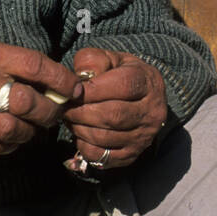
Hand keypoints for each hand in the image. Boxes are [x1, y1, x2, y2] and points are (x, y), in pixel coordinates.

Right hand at [0, 34, 79, 155]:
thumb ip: (12, 58)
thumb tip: (51, 75)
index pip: (35, 67)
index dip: (61, 79)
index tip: (74, 87)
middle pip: (28, 103)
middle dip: (51, 110)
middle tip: (58, 110)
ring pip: (14, 130)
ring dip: (32, 130)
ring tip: (36, 125)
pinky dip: (10, 144)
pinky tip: (14, 136)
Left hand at [61, 49, 166, 169]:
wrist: (142, 97)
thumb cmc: (121, 74)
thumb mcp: (111, 59)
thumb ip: (93, 60)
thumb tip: (78, 78)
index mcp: (148, 83)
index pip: (123, 86)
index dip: (93, 89)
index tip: (73, 91)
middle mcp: (152, 112)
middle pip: (114, 115)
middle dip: (82, 112)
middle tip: (65, 107)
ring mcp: (144, 136)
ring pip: (105, 137)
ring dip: (80, 129)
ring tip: (70, 118)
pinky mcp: (132, 154)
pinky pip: (102, 156)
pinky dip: (84, 146)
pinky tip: (80, 134)